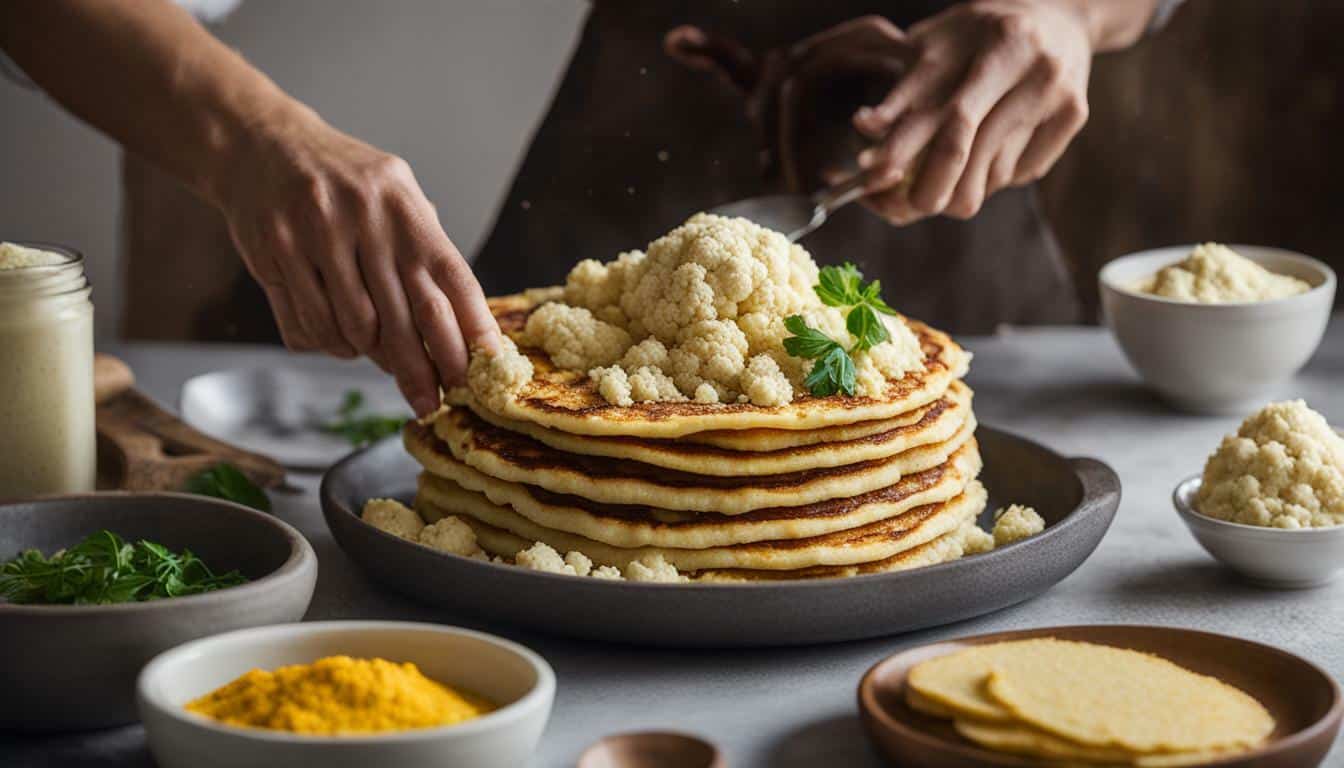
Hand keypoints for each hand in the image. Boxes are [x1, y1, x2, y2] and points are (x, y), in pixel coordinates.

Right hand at [215, 107, 498, 416]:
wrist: (260, 145)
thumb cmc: (341, 182)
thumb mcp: (394, 195)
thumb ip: (424, 247)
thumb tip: (460, 324)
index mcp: (404, 204)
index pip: (451, 276)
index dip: (473, 326)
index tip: (486, 366)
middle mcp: (366, 216)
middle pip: (408, 314)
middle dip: (426, 369)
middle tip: (435, 403)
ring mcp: (319, 233)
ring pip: (358, 326)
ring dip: (374, 357)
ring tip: (385, 365)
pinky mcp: (278, 251)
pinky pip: (314, 322)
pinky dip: (334, 344)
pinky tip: (344, 344)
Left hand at [851, 0, 1092, 222]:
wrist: (1060, 14)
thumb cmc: (981, 29)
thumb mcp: (939, 42)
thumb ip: (906, 87)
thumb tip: (865, 128)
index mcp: (1004, 45)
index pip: (952, 119)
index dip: (908, 153)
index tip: (872, 176)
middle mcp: (1039, 74)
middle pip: (972, 157)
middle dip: (928, 190)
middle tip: (900, 203)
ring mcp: (1061, 99)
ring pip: (993, 176)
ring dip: (956, 186)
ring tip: (935, 173)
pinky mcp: (1074, 120)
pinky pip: (1017, 173)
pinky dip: (989, 176)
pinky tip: (980, 153)